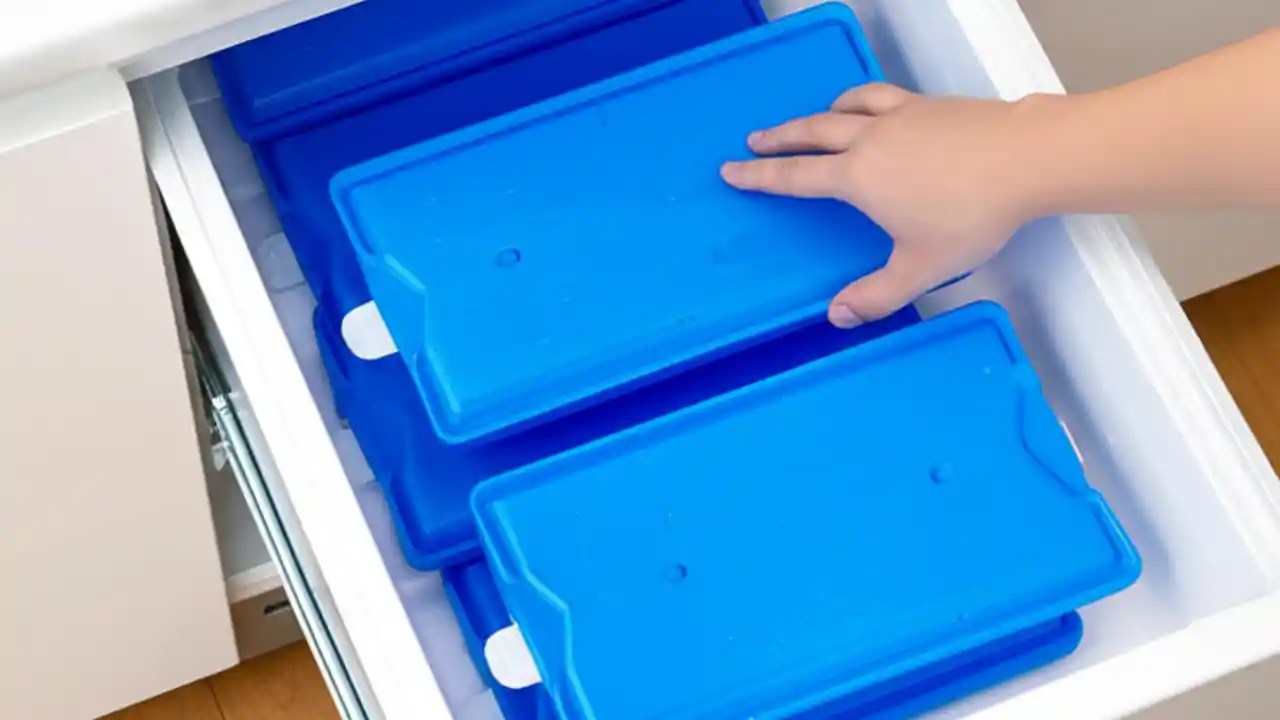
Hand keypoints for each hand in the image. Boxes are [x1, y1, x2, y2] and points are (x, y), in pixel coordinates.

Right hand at [721, 83, 1051, 327]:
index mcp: (857, 177)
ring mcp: (899, 116)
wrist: (1025, 158)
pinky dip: (860, 99)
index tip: (732, 170)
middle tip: (754, 140)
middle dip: (778, 138)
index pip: (795, 177)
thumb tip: (837, 317)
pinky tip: (868, 107)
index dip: (759, 176)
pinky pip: (880, 95)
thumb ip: (877, 295)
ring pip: (843, 107)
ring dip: (817, 114)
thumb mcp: (921, 266)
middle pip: (810, 133)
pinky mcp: (928, 104)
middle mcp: (870, 139)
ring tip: (809, 120)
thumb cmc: (972, 213)